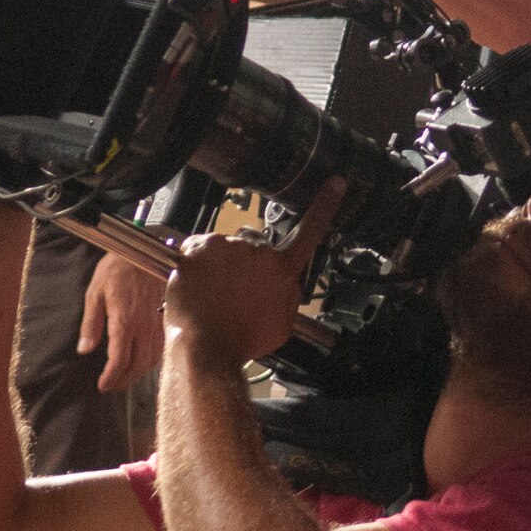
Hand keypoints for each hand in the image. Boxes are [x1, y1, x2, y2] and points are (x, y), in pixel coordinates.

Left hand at [79, 254, 166, 392]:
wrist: (146, 251)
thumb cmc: (117, 269)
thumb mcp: (95, 292)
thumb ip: (91, 323)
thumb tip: (84, 349)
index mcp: (124, 322)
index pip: (119, 360)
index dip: (111, 377)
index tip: (102, 386)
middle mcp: (143, 327)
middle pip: (137, 365)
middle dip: (124, 380)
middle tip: (112, 387)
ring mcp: (157, 323)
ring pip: (152, 359)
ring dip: (139, 373)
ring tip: (126, 378)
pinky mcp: (165, 318)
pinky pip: (162, 348)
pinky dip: (152, 361)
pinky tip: (145, 362)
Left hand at [163, 186, 343, 368]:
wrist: (207, 346)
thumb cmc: (241, 338)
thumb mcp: (282, 323)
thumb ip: (287, 295)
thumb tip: (283, 285)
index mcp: (283, 269)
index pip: (311, 232)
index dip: (325, 205)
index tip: (335, 183)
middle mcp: (258, 251)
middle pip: (255, 246)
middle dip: (246, 264)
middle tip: (235, 292)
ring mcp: (228, 247)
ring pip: (226, 248)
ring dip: (220, 265)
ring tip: (214, 294)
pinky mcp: (200, 248)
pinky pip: (199, 247)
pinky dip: (196, 262)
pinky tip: (198, 284)